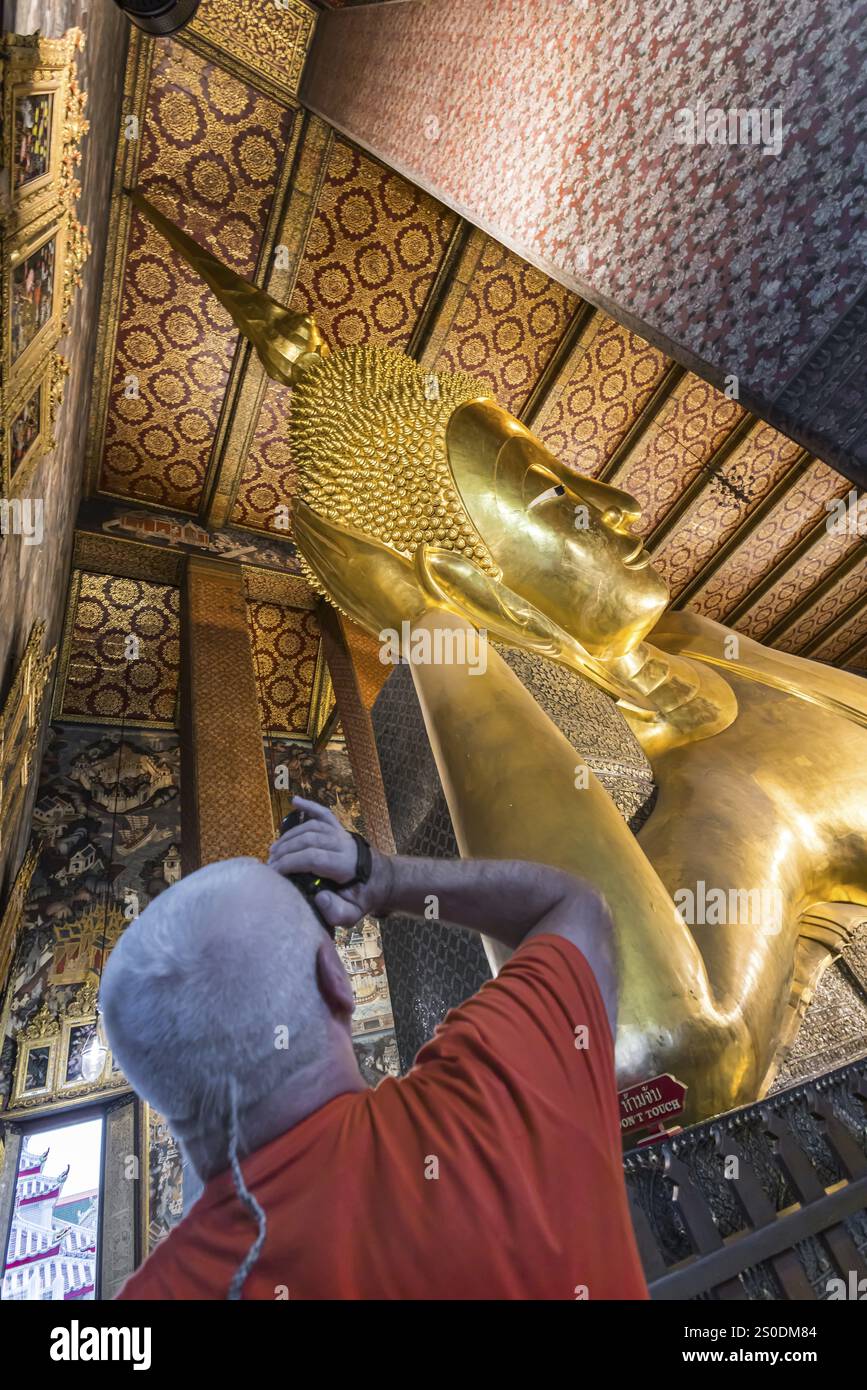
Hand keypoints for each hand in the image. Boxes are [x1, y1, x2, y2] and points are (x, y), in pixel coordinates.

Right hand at [266, 797, 388, 929]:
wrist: (381, 880)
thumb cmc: (362, 898)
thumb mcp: (352, 913)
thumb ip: (336, 911)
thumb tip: (319, 897)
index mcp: (346, 865)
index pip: (313, 857)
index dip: (291, 863)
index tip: (275, 873)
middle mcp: (343, 844)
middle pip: (308, 840)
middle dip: (285, 851)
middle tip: (270, 865)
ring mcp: (341, 833)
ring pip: (311, 828)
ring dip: (289, 837)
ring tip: (274, 851)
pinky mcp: (339, 829)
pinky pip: (324, 814)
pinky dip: (309, 806)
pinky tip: (295, 801)